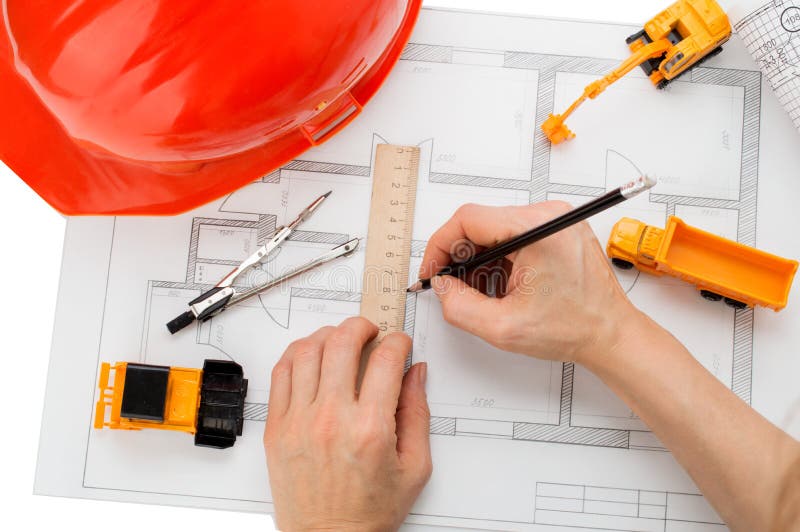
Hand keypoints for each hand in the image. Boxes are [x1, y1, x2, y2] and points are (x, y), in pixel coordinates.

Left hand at [263, 317, 431, 530]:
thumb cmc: (368, 511)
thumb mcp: (415, 468)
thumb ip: (418, 414)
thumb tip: (416, 373)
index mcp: (370, 429)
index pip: (386, 360)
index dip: (397, 342)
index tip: (399, 343)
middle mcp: (331, 420)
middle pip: (342, 343)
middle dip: (361, 326)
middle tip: (369, 330)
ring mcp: (299, 421)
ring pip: (307, 351)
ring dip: (328, 334)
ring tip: (339, 339)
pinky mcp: (277, 428)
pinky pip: (280, 373)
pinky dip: (296, 354)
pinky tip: (310, 355)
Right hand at [419, 202, 637, 363]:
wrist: (610, 334)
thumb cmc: (574, 328)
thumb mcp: (503, 327)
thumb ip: (459, 306)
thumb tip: (442, 286)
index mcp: (537, 230)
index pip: (468, 219)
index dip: (441, 245)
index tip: (434, 269)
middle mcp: (549, 216)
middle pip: (481, 223)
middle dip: (462, 257)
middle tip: (454, 287)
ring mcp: (555, 220)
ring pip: (495, 230)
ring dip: (481, 260)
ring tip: (486, 293)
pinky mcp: (558, 229)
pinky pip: (514, 235)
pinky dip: (500, 259)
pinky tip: (504, 286)